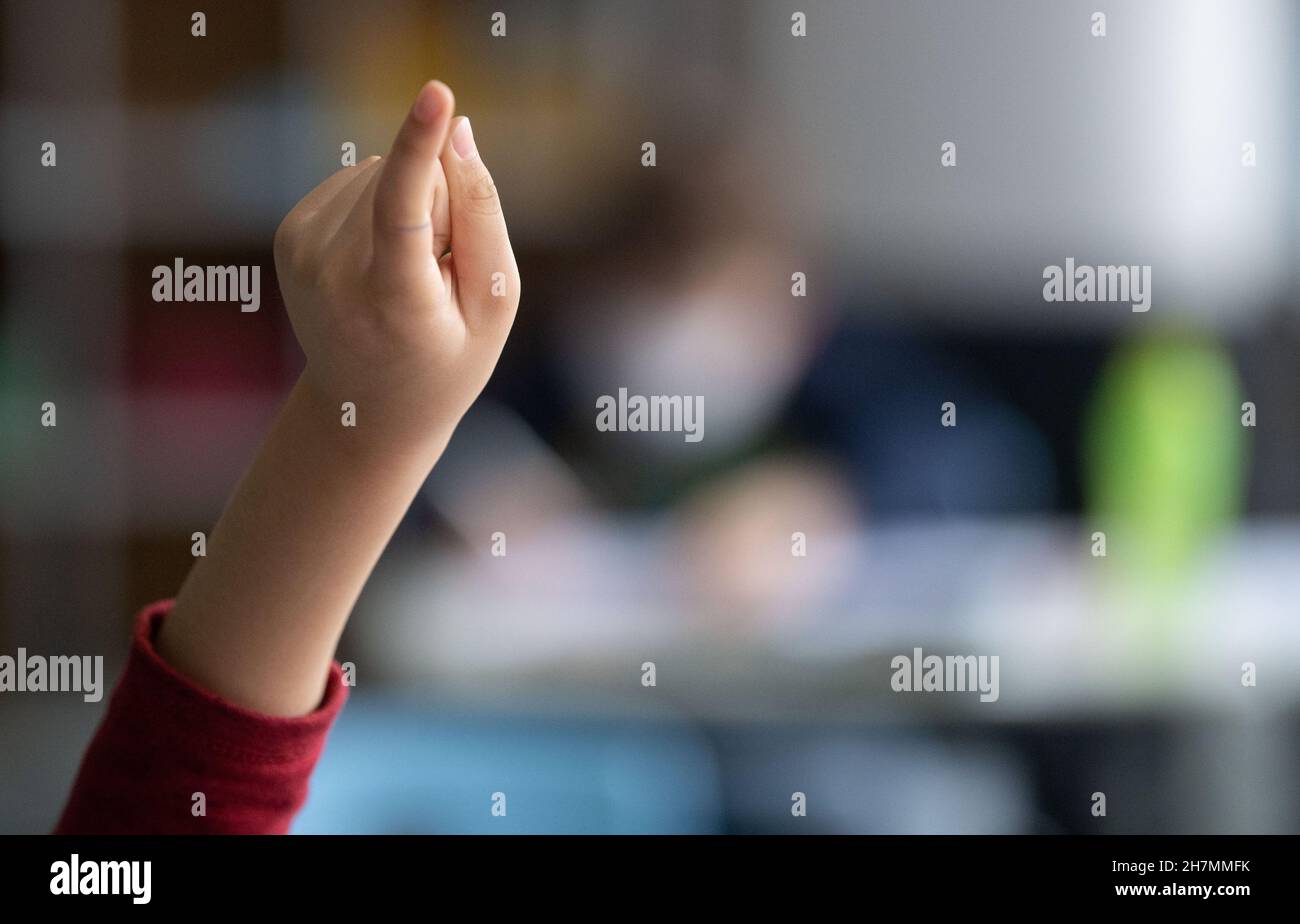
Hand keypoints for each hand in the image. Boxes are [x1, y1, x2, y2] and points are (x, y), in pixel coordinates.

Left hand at [274, 80, 519, 451]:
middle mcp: (334, 271)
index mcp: (392, 299)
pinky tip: (381, 260)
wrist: (368, 409)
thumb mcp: (493, 302)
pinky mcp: (290, 232)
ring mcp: (303, 249)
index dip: (423, 147)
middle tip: (438, 274)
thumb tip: (456, 131)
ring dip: (409, 208)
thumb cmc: (448, 358)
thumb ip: (482, 216)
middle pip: (408, 179)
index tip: (438, 96)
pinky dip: (380, 207)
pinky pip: (359, 179)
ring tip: (408, 275)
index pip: (405, 207)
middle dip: (439, 205)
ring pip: (382, 172)